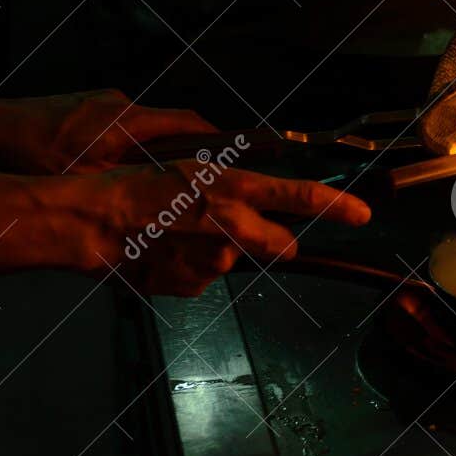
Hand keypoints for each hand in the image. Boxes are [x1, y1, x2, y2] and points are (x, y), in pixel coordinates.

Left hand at [0, 89, 215, 174]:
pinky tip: (107, 164)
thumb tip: (159, 198)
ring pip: (141, 125)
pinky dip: (124, 142)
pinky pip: (118, 122)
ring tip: (140, 178)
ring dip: (147, 148)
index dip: (214, 138)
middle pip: (167, 123)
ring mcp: (102, 100)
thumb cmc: (35, 155)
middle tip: (189, 176)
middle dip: (181, 149)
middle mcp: (121, 103)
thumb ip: (128, 184)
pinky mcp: (86, 103)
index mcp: (128, 122)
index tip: (231, 153)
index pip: (188, 122)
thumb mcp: (86, 181)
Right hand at [79, 163, 370, 296]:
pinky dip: (189, 267)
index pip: (295, 195)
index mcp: (231, 185)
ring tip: (176, 234)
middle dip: (272, 241)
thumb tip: (264, 208)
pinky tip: (163, 251)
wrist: (92, 219)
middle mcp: (228, 223)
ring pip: (233, 261)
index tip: (363, 213)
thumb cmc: (139, 184)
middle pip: (276, 243)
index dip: (333, 204)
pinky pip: (203, 278)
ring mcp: (210, 259)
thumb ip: (233, 192)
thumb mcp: (193, 171)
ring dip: (216, 252)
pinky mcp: (190, 283)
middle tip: (244, 231)